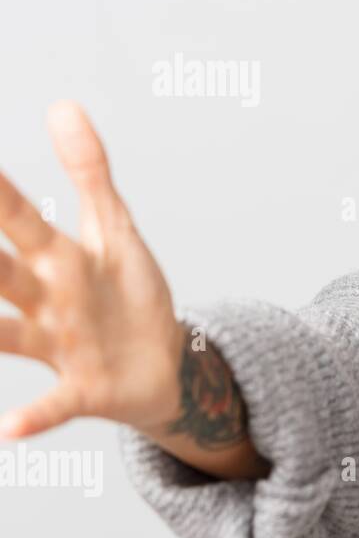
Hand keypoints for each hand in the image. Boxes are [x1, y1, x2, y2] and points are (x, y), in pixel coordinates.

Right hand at [0, 101, 184, 437]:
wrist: (163, 363)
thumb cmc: (129, 294)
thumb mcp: (113, 229)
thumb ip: (89, 172)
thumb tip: (62, 106)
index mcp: (53, 257)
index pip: (12, 215)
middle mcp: (43, 300)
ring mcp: (58, 346)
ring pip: (5, 336)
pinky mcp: (82, 389)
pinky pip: (52, 407)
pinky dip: (31, 418)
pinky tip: (6, 431)